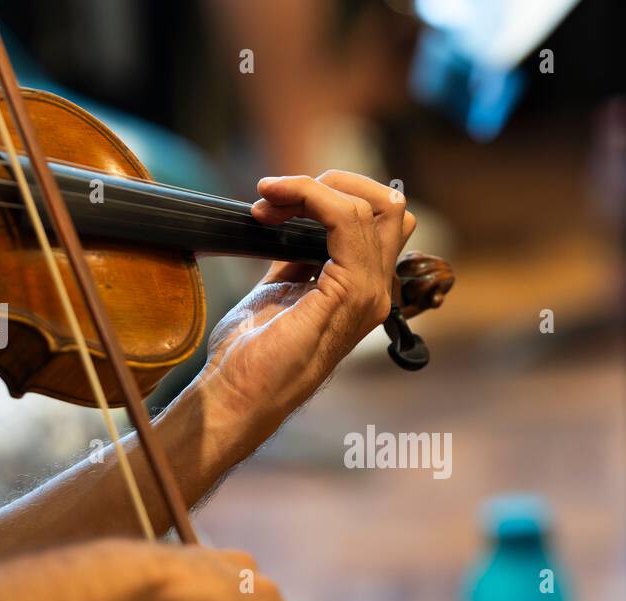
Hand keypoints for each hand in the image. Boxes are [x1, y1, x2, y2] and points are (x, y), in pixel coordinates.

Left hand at [201, 171, 416, 425]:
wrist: (239, 392)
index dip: (328, 195)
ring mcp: (369, 294)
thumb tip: (292, 220)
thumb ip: (298, 255)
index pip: (377, 219)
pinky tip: (277, 200)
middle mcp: (375, 291)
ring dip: (311, 188)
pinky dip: (310, 196)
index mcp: (361, 290)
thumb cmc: (253, 353)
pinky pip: (345, 220)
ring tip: (269, 199)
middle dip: (331, 183)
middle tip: (277, 197)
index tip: (273, 202)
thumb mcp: (279, 288)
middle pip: (387, 206)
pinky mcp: (349, 293)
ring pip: (369, 206)